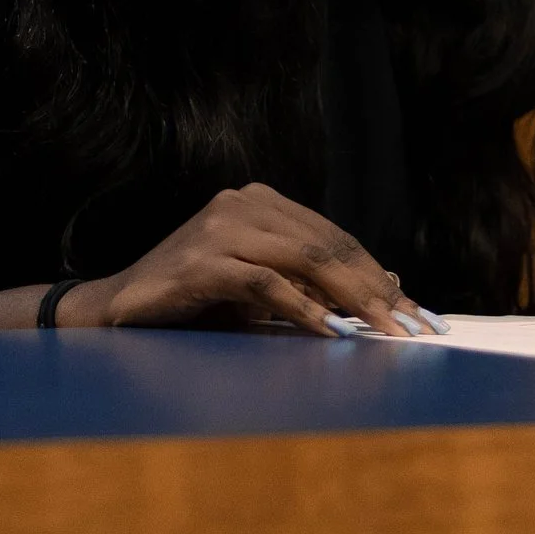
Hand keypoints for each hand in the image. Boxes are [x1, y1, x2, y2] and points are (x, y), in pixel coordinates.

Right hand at [57, 182, 438, 335]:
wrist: (120, 309)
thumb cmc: (196, 301)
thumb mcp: (262, 287)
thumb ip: (312, 282)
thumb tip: (388, 286)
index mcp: (261, 201)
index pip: (334, 238)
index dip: (377, 274)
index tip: (414, 311)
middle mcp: (244, 203)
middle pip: (327, 246)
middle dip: (375, 289)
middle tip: (412, 325)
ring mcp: (221, 227)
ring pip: (306, 259)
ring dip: (351, 299)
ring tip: (382, 330)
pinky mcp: (203, 260)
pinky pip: (266, 282)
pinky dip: (303, 308)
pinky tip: (330, 331)